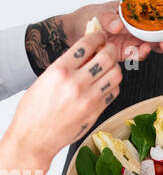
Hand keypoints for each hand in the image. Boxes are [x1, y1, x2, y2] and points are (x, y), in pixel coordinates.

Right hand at [6, 30, 121, 163]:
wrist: (35, 138)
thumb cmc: (35, 110)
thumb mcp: (45, 79)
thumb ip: (66, 65)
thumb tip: (86, 53)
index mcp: (60, 70)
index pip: (86, 44)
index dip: (97, 37)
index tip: (100, 37)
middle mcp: (76, 83)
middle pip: (106, 57)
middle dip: (110, 50)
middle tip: (108, 50)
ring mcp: (89, 99)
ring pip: (115, 74)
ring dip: (114, 67)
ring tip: (108, 68)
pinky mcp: (96, 112)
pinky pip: (114, 92)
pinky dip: (114, 85)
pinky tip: (106, 84)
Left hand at [63, 0, 162, 62]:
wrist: (75, 35)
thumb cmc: (88, 17)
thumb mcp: (98, 13)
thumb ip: (108, 18)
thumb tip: (118, 24)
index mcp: (136, 8)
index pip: (161, 3)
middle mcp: (140, 23)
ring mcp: (136, 37)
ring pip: (157, 41)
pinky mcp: (129, 51)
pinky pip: (141, 54)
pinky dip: (143, 54)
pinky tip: (142, 52)